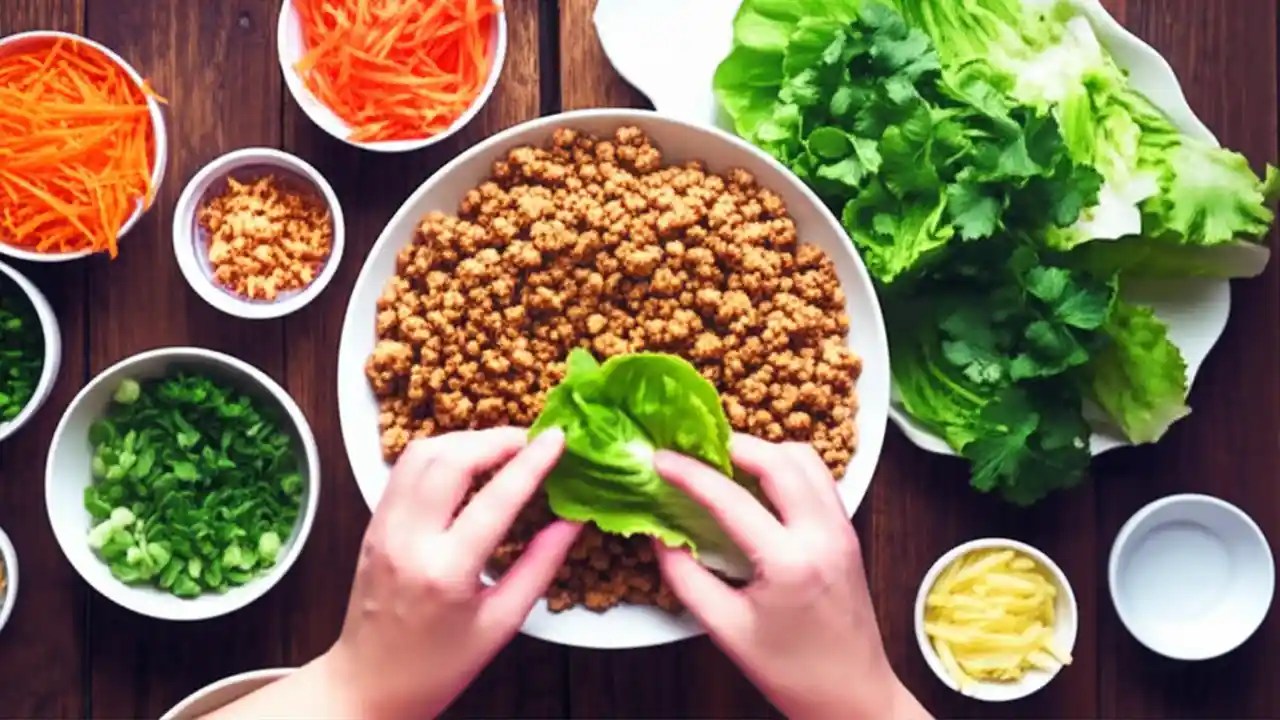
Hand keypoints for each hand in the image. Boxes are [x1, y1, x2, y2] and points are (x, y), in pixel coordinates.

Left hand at [205, 427, 579, 719]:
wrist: (367, 685)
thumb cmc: (439, 666)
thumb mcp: (501, 623)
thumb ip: (540, 566)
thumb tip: (572, 520)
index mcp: (446, 572)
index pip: (496, 499)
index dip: (532, 462)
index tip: (558, 437)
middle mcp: (408, 540)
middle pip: (451, 458)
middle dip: (496, 438)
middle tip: (531, 440)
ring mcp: (383, 528)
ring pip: (421, 453)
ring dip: (465, 440)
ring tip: (500, 448)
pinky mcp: (372, 524)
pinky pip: (405, 469)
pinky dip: (440, 453)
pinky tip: (466, 464)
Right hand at [653, 435, 928, 719]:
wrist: (853, 695)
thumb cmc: (790, 671)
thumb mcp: (726, 629)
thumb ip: (685, 577)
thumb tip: (660, 534)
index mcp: (790, 562)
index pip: (731, 498)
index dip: (689, 473)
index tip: (659, 458)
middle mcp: (823, 534)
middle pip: (779, 458)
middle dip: (733, 444)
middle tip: (695, 451)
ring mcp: (842, 529)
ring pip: (806, 459)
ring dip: (765, 451)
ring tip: (726, 464)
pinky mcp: (848, 532)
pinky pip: (818, 478)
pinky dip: (786, 468)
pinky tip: (758, 487)